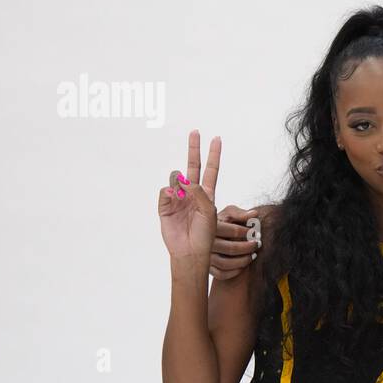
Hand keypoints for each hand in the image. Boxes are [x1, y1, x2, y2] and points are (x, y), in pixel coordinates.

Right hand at [157, 131, 220, 260]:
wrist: (190, 251)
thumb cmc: (204, 234)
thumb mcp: (208, 212)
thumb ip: (199, 193)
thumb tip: (183, 179)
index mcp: (207, 195)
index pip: (211, 170)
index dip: (213, 155)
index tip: (216, 139)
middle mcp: (192, 194)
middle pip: (193, 167)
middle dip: (194, 150)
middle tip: (195, 132)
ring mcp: (178, 199)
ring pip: (176, 179)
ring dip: (180, 184)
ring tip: (182, 196)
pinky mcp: (165, 206)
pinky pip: (165, 192)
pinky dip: (169, 194)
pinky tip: (172, 199)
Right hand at [211, 204, 264, 280]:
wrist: (213, 234)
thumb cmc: (224, 222)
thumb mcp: (230, 213)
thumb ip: (240, 213)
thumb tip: (254, 215)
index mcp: (211, 227)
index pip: (233, 231)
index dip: (247, 232)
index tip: (255, 233)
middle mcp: (206, 243)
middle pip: (231, 249)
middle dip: (248, 247)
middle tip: (257, 244)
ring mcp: (206, 257)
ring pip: (225, 263)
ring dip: (243, 261)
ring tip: (253, 255)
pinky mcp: (208, 267)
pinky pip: (221, 274)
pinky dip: (234, 272)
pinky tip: (242, 266)